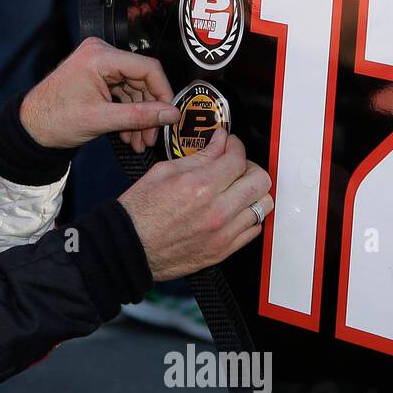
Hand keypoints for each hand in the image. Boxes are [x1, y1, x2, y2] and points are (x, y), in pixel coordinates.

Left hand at [19, 36, 177, 150]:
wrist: (29, 129)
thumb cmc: (53, 119)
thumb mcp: (101, 120)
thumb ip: (140, 116)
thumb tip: (170, 113)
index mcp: (100, 56)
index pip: (147, 68)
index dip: (163, 93)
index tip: (170, 114)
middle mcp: (100, 54)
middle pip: (141, 80)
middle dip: (148, 111)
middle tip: (153, 135)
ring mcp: (98, 65)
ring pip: (132, 90)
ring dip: (138, 117)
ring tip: (140, 141)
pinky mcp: (96, 77)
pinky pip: (121, 93)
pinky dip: (126, 114)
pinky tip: (129, 133)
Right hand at [118, 128, 272, 280]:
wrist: (129, 247)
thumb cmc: (139, 211)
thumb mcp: (163, 172)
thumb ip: (199, 157)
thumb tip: (219, 142)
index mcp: (199, 186)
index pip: (238, 159)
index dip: (236, 146)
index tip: (230, 145)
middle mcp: (216, 210)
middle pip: (260, 181)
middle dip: (251, 167)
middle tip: (236, 166)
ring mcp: (222, 233)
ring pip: (263, 206)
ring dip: (252, 193)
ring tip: (236, 190)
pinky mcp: (223, 250)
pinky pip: (254, 229)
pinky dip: (248, 217)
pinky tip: (233, 211)